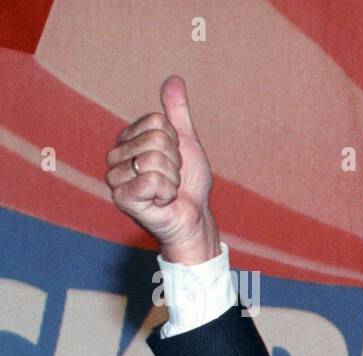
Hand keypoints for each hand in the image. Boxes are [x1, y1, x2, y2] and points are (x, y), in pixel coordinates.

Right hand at [106, 75, 219, 264]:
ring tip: (167, 190)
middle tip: (172, 178)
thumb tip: (174, 79)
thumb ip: (177, 112)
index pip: (157, 122)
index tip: (175, 160)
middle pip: (157, 140)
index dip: (175, 143)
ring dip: (172, 179)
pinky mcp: (122, 197)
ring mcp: (116, 177)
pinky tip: (161, 201)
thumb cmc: (188, 183)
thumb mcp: (186, 142)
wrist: (193, 217)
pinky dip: (167, 192)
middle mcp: (116, 156)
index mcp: (128, 139)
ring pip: (155, 160)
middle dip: (175, 162)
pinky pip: (153, 181)